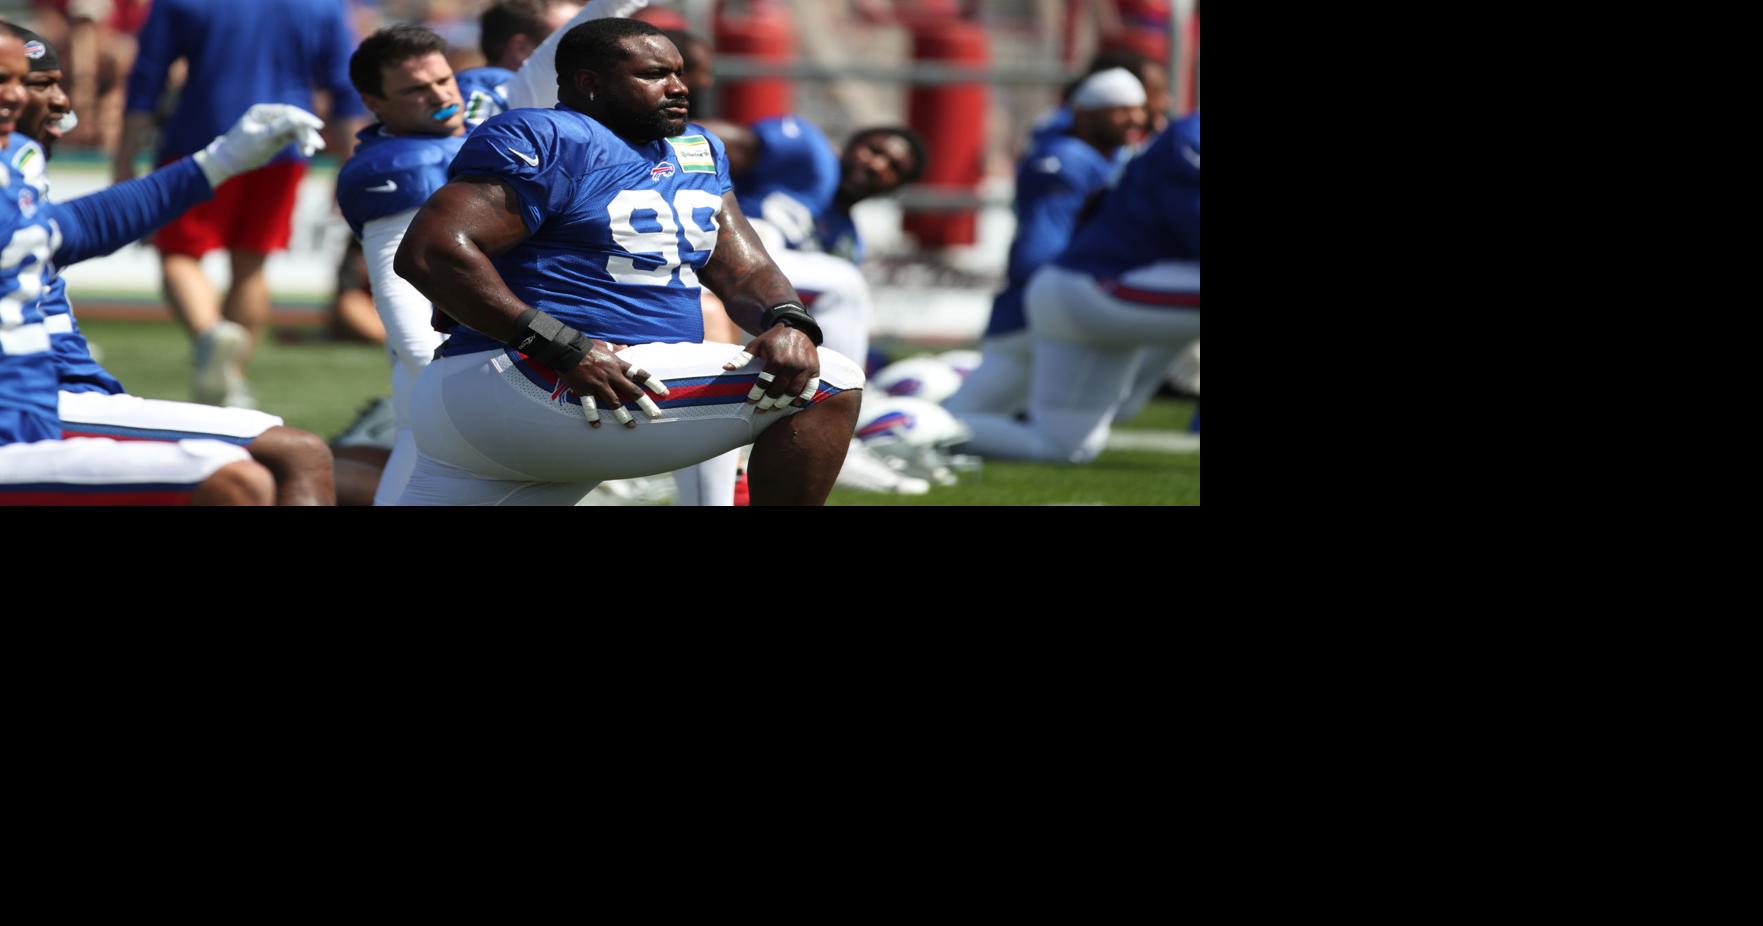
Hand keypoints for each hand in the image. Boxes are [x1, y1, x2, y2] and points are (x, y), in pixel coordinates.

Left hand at [193, 104, 326, 187]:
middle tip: (318, 145)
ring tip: (311, 151)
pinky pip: (293, 138)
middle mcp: (269, 117)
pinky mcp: (277, 138)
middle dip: (306, 133)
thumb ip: (280, 127)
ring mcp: (274, 127)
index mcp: (262, 112)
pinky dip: (301, 144)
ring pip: (296, 131)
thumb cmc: (242, 148)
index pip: (288, 111)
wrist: (230, 161)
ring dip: (305, 140)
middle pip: (294, 121)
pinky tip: (305, 152)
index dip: (304, 118)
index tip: (317, 126)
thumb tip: (299, 119)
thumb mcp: (261, 138)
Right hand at [558, 340, 670, 428]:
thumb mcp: (605, 345)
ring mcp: (599, 384)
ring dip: (623, 416)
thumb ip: (617, 348)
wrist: (567, 349)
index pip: (641, 375)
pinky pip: (590, 406)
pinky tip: (597, 426)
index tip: (665, 394)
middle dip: (646, 404)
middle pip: (633, 392)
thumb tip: (626, 347)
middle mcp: (612, 375)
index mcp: (618, 365)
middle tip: (656, 415)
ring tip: (631, 426)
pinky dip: (593, 417)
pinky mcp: (585, 389)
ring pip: (614, 403)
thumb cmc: (587, 347)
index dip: (655, 384)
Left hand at [723, 326, 819, 413]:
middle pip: (778, 390)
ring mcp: (804, 368)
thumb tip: (726, 368)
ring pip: (793, 392)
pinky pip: (810, 389)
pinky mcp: (815, 370)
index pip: (764, 383)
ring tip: (774, 409)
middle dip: (767, 402)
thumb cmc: (774, 338)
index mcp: (776, 359)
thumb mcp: (757, 344)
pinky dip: (803, 399)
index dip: (756, 394)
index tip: (750, 402)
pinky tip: (795, 404)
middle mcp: (791, 365)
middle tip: (760, 410)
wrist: (798, 328)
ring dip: (783, 403)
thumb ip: (743, 357)